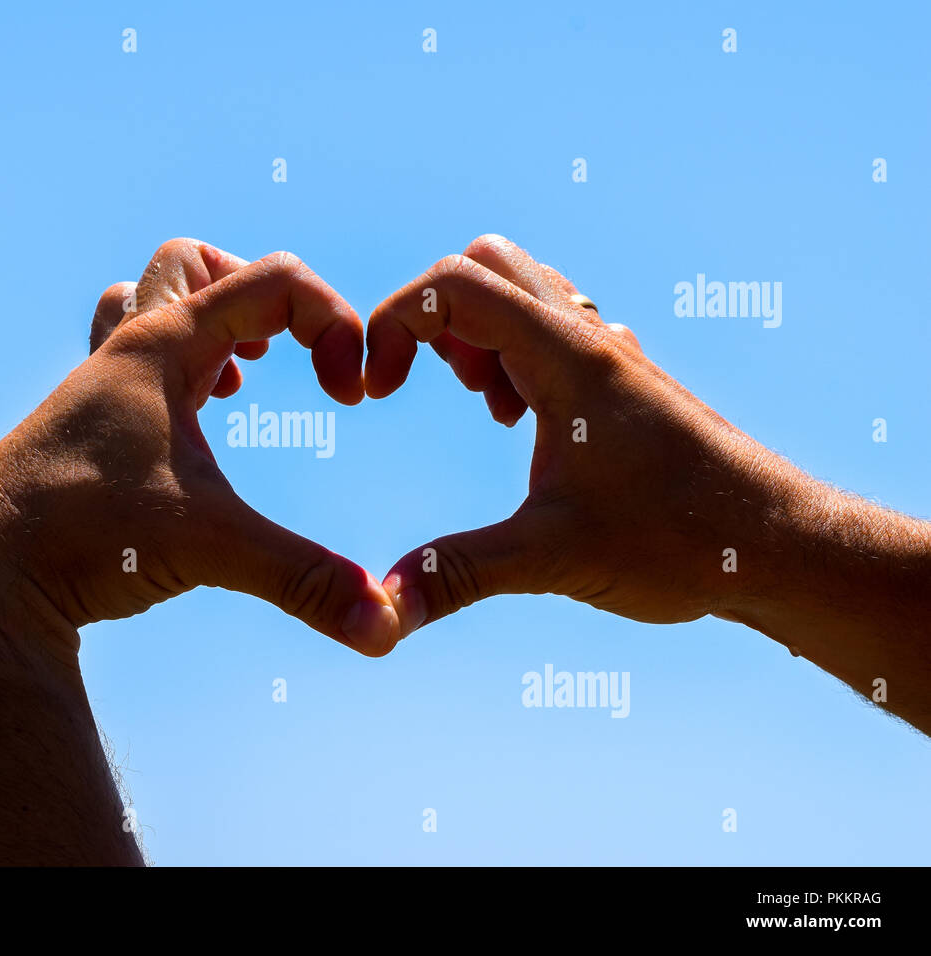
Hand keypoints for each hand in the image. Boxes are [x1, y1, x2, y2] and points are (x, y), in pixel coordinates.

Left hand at [0, 238, 401, 655]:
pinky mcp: (84, 427)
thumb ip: (306, 581)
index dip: (334, 323)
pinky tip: (193, 430)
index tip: (347, 397)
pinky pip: (128, 360)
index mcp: (161, 348)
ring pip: (145, 302)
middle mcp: (124, 352)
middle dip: (255, 295)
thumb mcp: (212, 549)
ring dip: (201, 324)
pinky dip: (171, 371)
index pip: (272, 279)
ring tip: (235, 384)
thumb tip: (386, 629)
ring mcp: (96, 386)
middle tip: (283, 358)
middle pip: (191, 262)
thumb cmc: (82, 540)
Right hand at [367, 234, 810, 635]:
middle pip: (488, 264)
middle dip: (435, 318)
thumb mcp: (551, 558)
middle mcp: (591, 338)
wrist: (785, 547)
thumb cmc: (683, 542)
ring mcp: (614, 356)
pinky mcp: (628, 384)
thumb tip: (378, 611)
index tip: (377, 391)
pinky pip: (558, 329)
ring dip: (481, 334)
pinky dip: (519, 355)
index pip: (454, 284)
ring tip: (487, 406)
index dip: (392, 323)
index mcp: (566, 357)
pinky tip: (527, 424)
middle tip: (432, 386)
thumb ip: (455, 575)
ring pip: (527, 292)